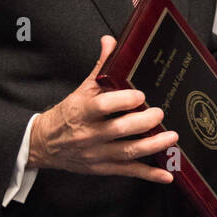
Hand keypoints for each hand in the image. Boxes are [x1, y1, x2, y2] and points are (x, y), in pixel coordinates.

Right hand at [27, 35, 177, 181]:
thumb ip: (100, 68)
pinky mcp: (104, 168)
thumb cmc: (68, 115)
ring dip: (153, 146)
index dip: (123, 100)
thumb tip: (111, 41)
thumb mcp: (81, 89)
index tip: (140, 94)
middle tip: (159, 113)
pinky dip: (149, 174)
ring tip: (172, 137)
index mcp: (83, 111)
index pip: (103, 106)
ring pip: (128, 152)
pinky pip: (129, 172)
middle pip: (119, 130)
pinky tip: (167, 175)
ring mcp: (97, 153)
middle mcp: (90, 134)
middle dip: (143, 122)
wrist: (45, 144)